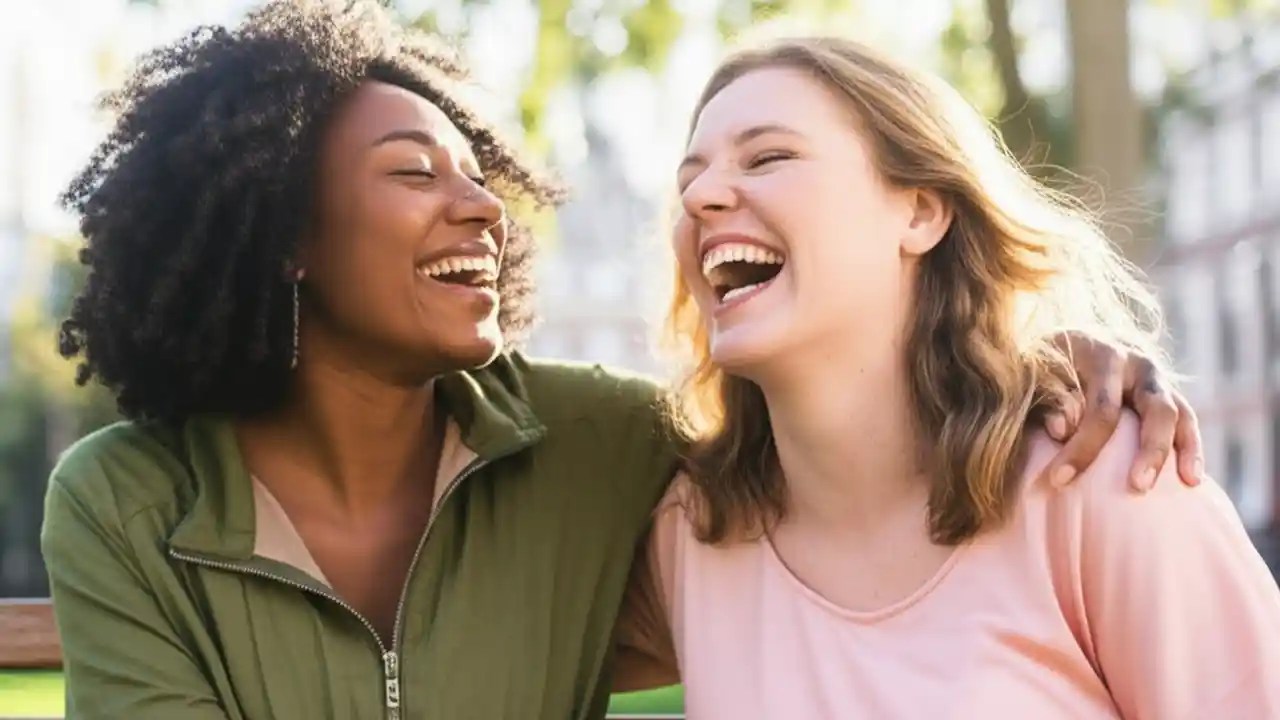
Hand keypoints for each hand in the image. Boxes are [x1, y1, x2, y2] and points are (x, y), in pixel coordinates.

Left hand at [1041, 331, 1204, 491]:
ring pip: (1179, 413)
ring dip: (1183, 450)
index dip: (1083, 447)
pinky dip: (1191, 447)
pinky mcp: (1165, 393)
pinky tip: (1193, 479)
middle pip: (1156, 408)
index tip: (1059, 480)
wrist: (1061, 341)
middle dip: (1150, 450)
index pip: (1101, 407)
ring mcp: (1155, 378)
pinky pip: (1186, 420)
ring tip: (1188, 483)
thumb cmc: (1042, 365)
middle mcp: (1136, 363)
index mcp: (1100, 354)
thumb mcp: (1035, 373)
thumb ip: (1047, 398)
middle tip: (1138, 487)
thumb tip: (1062, 430)